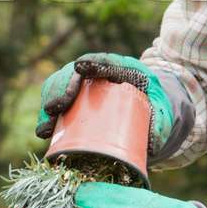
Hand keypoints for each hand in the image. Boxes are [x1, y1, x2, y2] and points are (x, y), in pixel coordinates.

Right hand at [35, 53, 175, 159]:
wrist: (149, 104)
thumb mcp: (161, 112)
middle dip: (62, 88)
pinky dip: (48, 111)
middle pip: (76, 72)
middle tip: (54, 108)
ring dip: (50, 102)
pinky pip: (57, 96)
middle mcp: (99, 70)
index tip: (79, 68)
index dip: (92, 64)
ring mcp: (85, 81)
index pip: (106, 62)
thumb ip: (159, 126)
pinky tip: (45, 128)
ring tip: (46, 126)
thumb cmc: (155, 106)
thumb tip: (151, 146)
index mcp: (124, 68)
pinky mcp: (76, 94)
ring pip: (61, 83)